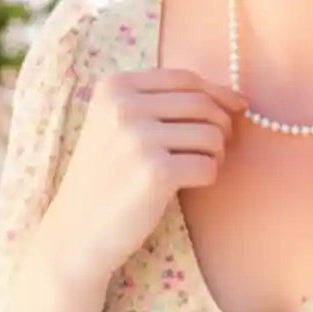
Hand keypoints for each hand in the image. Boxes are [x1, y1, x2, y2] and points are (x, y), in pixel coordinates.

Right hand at [41, 69, 245, 283]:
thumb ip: (162, 104)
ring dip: (215, 155)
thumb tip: (233, 98)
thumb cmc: (106, 179)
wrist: (76, 231)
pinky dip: (207, 178)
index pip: (185, 79)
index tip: (236, 108)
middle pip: (203, 104)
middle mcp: (123, 106)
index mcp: (114, 87)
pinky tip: (186, 187)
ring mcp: (138, 138)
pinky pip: (208, 166)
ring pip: (212, 134)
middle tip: (214, 150)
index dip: (218, 93)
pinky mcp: (155, 172)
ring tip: (193, 169)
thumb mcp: (117, 126)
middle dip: (221, 127)